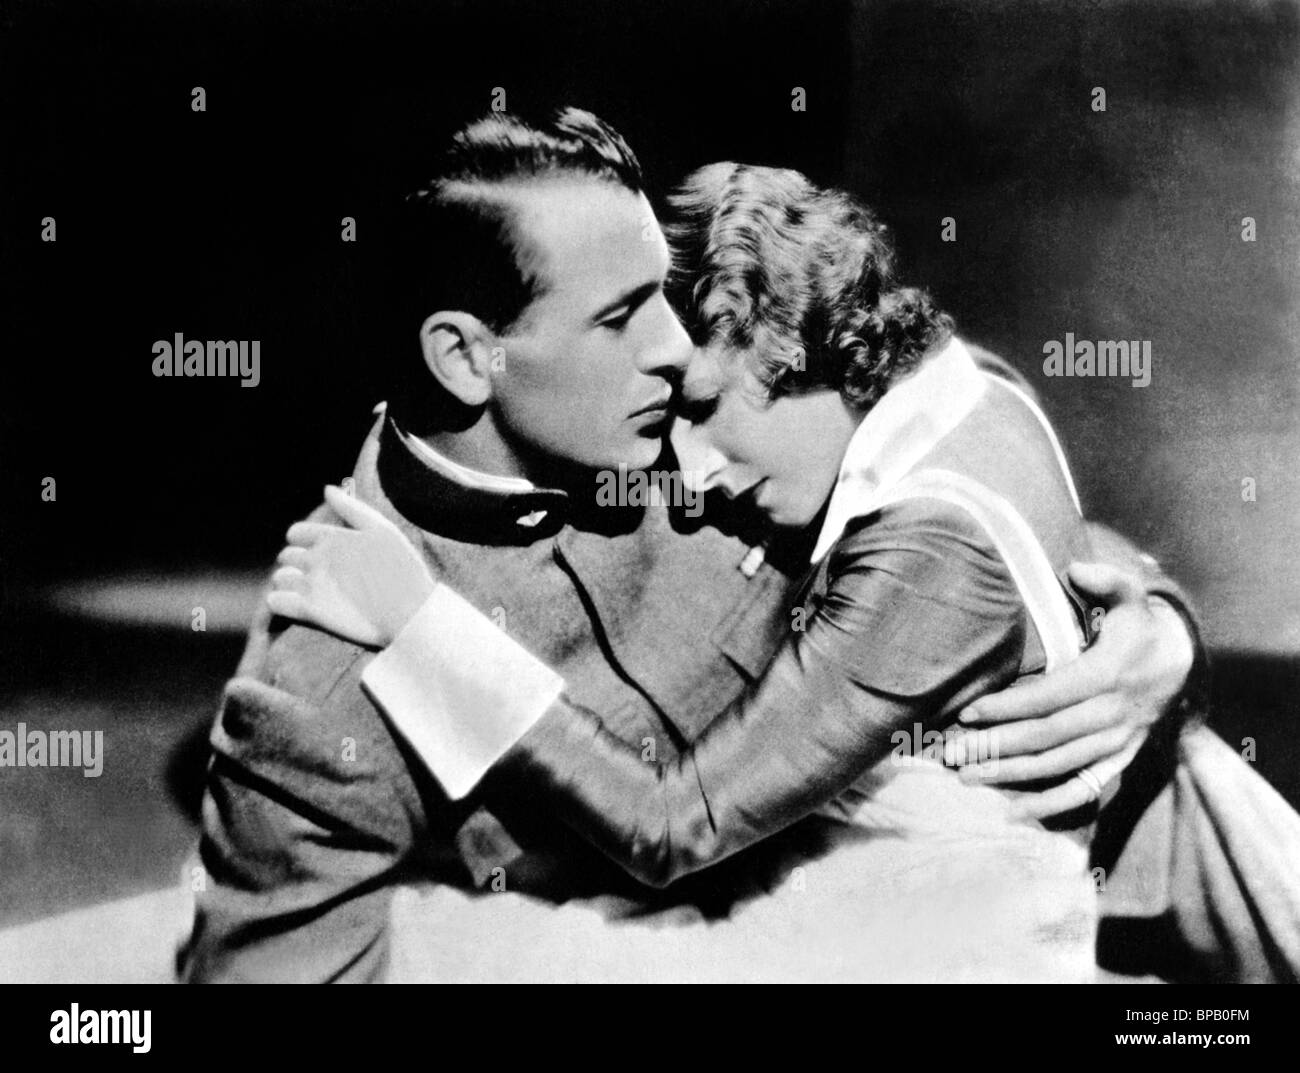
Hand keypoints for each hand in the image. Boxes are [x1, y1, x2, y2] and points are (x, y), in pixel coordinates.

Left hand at [266, 485, 437, 647]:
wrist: (410, 612)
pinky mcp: (310, 610)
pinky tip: (297, 606)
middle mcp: (317, 558)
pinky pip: (276, 602)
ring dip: (289, 583)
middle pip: (287, 556)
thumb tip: (327, 489)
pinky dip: (281, 603)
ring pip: (280, 578)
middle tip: (318, 575)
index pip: (296, 532)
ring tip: (308, 591)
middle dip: (297, 562)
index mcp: (332, 537)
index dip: (304, 541)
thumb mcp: (384, 530)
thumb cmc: (402, 570)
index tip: (319, 552)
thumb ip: (352, 508)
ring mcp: (312, 584)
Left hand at [943, 561, 1194, 819]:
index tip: (969, 713)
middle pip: (1048, 737)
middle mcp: (1113, 714)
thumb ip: (1106, 579)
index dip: (1010, 707)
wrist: (1179, 662)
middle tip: (951, 752)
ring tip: (965, 776)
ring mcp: (1117, 742)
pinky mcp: (1118, 760)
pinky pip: (1085, 789)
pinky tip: (1012, 811)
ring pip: (1059, 765)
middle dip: (997, 747)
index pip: (1052, 697)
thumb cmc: (1136, 625)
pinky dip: (1050, 803)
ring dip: (1011, 774)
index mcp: (1110, 674)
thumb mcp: (1130, 595)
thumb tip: (1075, 569)